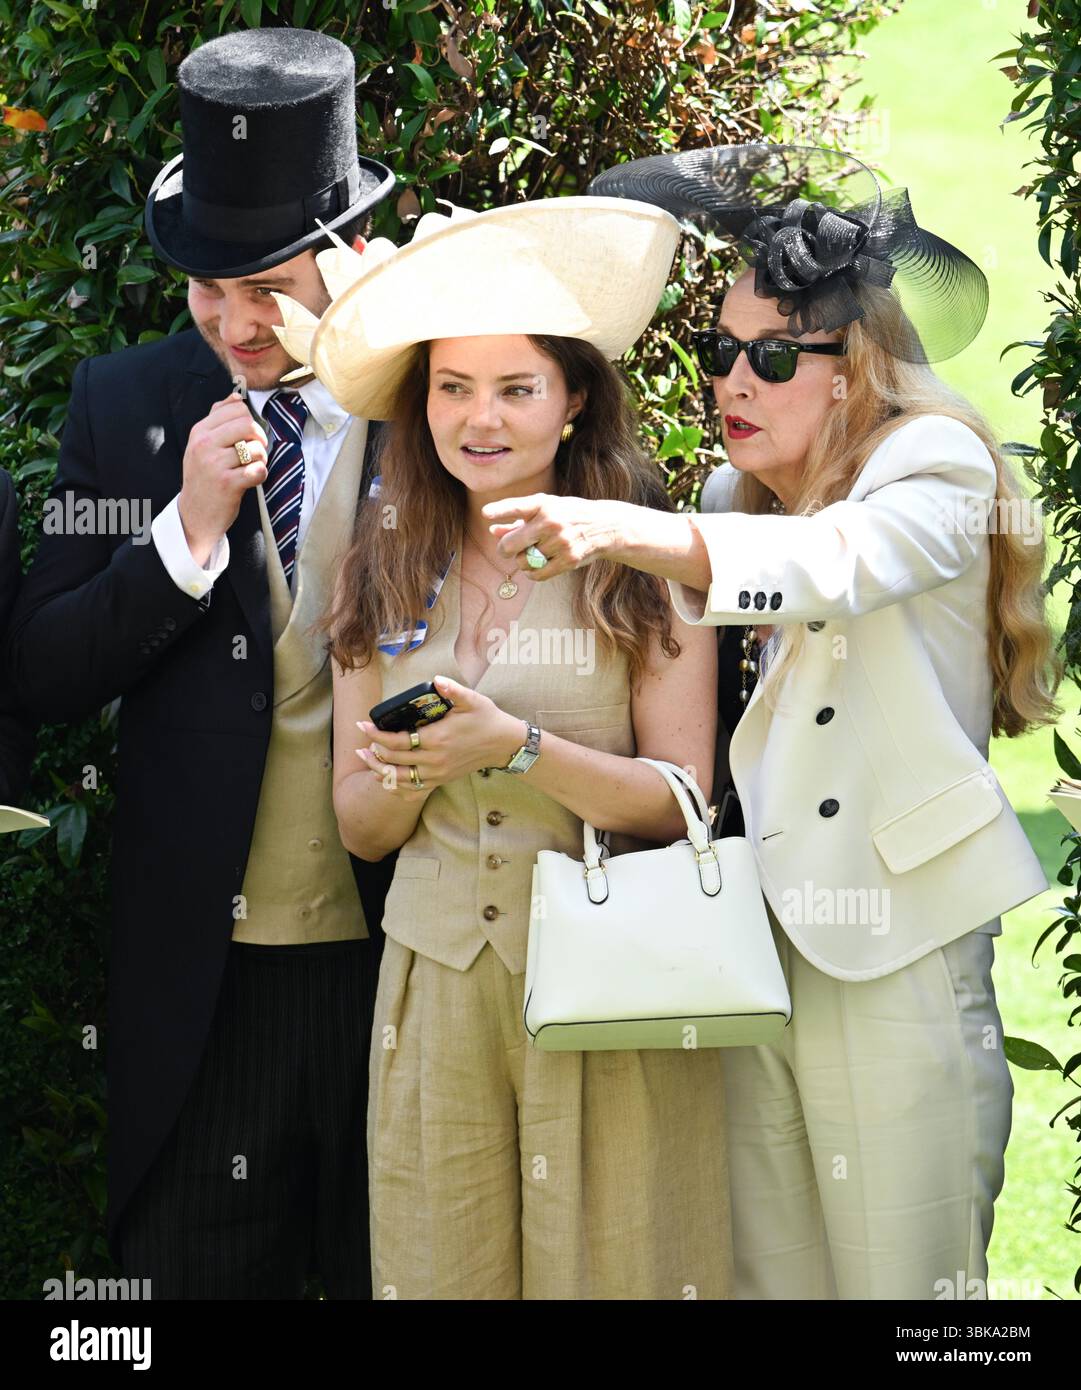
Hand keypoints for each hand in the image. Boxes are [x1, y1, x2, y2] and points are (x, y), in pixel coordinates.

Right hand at [178, 393, 268, 563]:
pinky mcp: (228, 484)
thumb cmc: (203, 477)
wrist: (194, 514)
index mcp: (199, 432)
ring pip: (256, 448)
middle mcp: (204, 445)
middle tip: (256, 451)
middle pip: (248, 424)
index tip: (247, 435)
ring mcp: (215, 465)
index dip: (249, 420)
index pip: (235, 408)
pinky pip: (258, 470)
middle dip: (260, 437)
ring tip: (251, 467)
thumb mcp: (201, 444)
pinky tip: (251, 480)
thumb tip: (235, 396)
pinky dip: (261, 474)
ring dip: (261, 459)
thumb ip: (217, 419)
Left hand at [353, 676, 523, 793]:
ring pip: (399, 778)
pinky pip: (412, 789)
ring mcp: (437, 773)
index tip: (363, 725)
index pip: (397, 741)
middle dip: (372, 750)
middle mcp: (434, 760)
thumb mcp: (472, 700)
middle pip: (393, 760)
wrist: (503, 744)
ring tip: (366, 758)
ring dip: (378, 769)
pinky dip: (395, 785)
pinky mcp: (441, 780)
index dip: (376, 734)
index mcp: (438, 739)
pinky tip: (384, 776)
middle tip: (360, 739)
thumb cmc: (487, 719)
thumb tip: (436, 680)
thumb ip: (453, 690)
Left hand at [479, 493, 624, 579]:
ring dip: (522, 561)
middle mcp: (551, 521)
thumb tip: (491, 530)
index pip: (517, 507)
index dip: (500, 510)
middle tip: (506, 551)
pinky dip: (532, 573)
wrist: (604, 526)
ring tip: (531, 555)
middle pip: (511, 544)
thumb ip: (517, 521)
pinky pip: (537, 574)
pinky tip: (535, 567)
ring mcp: (561, 541)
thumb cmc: (567, 516)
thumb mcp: (546, 510)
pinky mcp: (569, 559)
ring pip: (523, 562)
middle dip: (504, 550)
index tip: (485, 514)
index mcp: (543, 504)